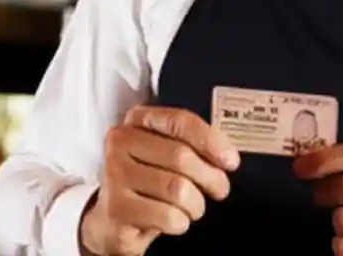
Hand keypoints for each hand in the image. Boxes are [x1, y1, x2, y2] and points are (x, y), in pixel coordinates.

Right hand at [80, 105, 240, 255]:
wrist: (112, 219)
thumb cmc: (146, 182)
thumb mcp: (165, 154)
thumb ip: (191, 144)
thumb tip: (227, 156)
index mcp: (137, 119)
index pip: (179, 121)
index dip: (211, 140)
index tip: (230, 160)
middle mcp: (121, 141)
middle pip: (182, 156)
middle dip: (210, 177)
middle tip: (219, 188)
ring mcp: (115, 174)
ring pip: (177, 189)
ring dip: (195, 204)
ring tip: (192, 207)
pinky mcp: (117, 207)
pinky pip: (167, 215)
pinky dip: (180, 222)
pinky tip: (173, 220)